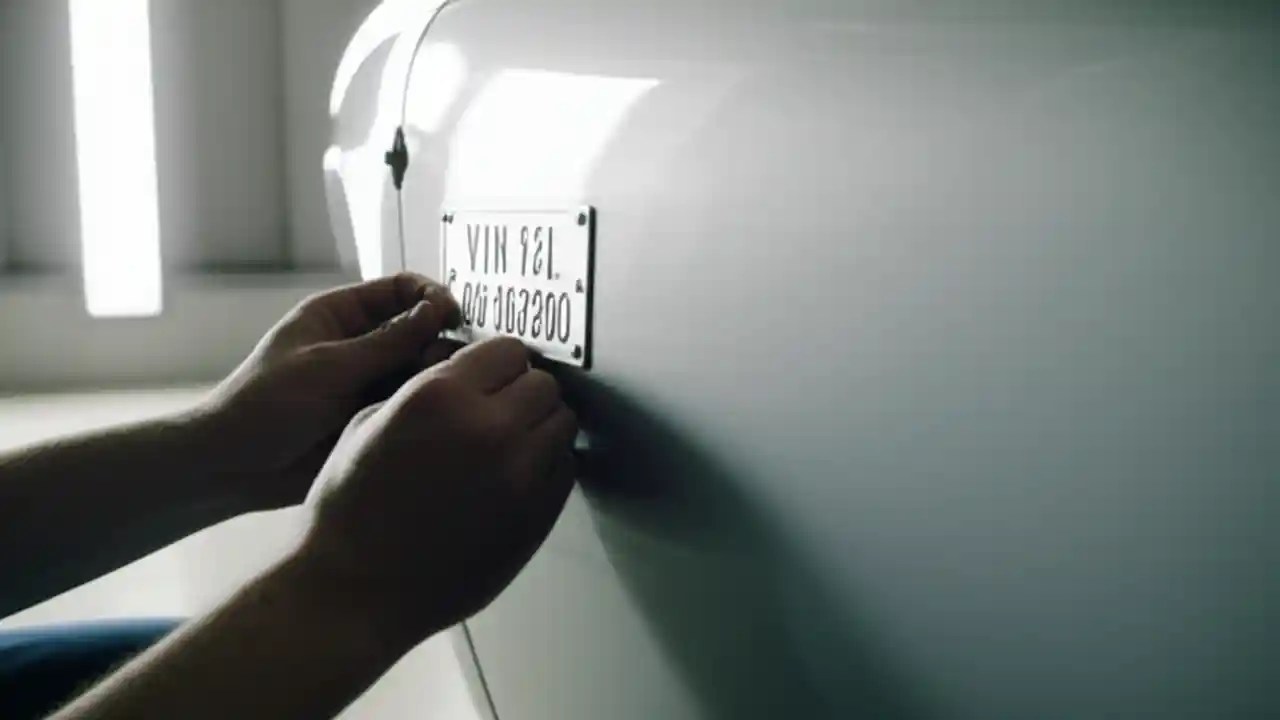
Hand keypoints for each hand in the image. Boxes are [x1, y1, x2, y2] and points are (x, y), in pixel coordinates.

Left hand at [199, 273, 460, 509]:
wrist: (237, 467)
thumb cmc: (268, 404)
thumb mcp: (329, 366)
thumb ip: (387, 341)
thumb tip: (438, 310)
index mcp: (340, 315)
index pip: (400, 290)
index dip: (430, 297)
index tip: (453, 316)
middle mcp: (359, 344)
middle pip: (418, 329)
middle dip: (438, 340)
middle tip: (445, 364)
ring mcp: (368, 382)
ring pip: (419, 369)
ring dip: (434, 375)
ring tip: (438, 391)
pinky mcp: (374, 416)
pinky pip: (410, 404)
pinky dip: (425, 406)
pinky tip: (435, 415)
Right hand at [298, 337, 578, 641]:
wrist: (355, 589)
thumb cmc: (349, 509)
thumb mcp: (370, 422)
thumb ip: (429, 386)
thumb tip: (470, 372)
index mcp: (442, 397)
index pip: (509, 349)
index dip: (496, 363)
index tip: (488, 376)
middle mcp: (490, 430)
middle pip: (544, 384)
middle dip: (521, 392)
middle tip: (498, 410)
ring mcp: (520, 477)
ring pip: (562, 424)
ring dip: (539, 427)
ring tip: (508, 443)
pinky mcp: (536, 518)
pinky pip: (565, 470)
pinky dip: (547, 466)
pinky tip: (514, 477)